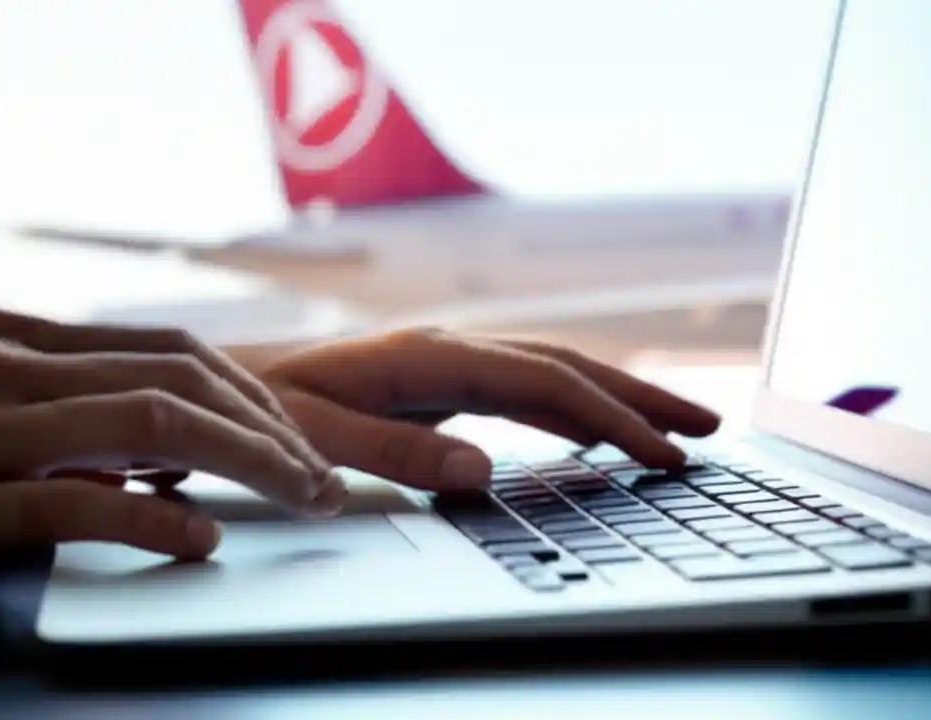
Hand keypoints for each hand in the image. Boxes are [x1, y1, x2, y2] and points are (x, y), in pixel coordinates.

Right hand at [0, 309, 342, 573]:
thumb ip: (48, 401)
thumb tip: (156, 441)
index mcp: (9, 338)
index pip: (167, 350)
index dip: (250, 393)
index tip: (297, 437)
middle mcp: (0, 370)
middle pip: (177, 380)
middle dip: (270, 429)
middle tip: (323, 479)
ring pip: (145, 425)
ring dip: (245, 461)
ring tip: (300, 499)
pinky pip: (67, 504)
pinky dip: (148, 517)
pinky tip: (197, 539)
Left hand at [239, 329, 719, 489]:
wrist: (223, 386)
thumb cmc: (264, 414)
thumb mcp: (317, 440)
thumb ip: (396, 454)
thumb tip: (484, 471)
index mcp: (430, 358)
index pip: (545, 385)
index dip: (612, 418)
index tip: (663, 453)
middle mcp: (449, 348)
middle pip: (566, 366)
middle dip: (640, 397)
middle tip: (706, 428)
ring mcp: (447, 360)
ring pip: (551, 370)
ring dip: (616, 396)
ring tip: (673, 425)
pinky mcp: (439, 379)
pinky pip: (523, 387)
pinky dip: (571, 405)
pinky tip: (590, 428)